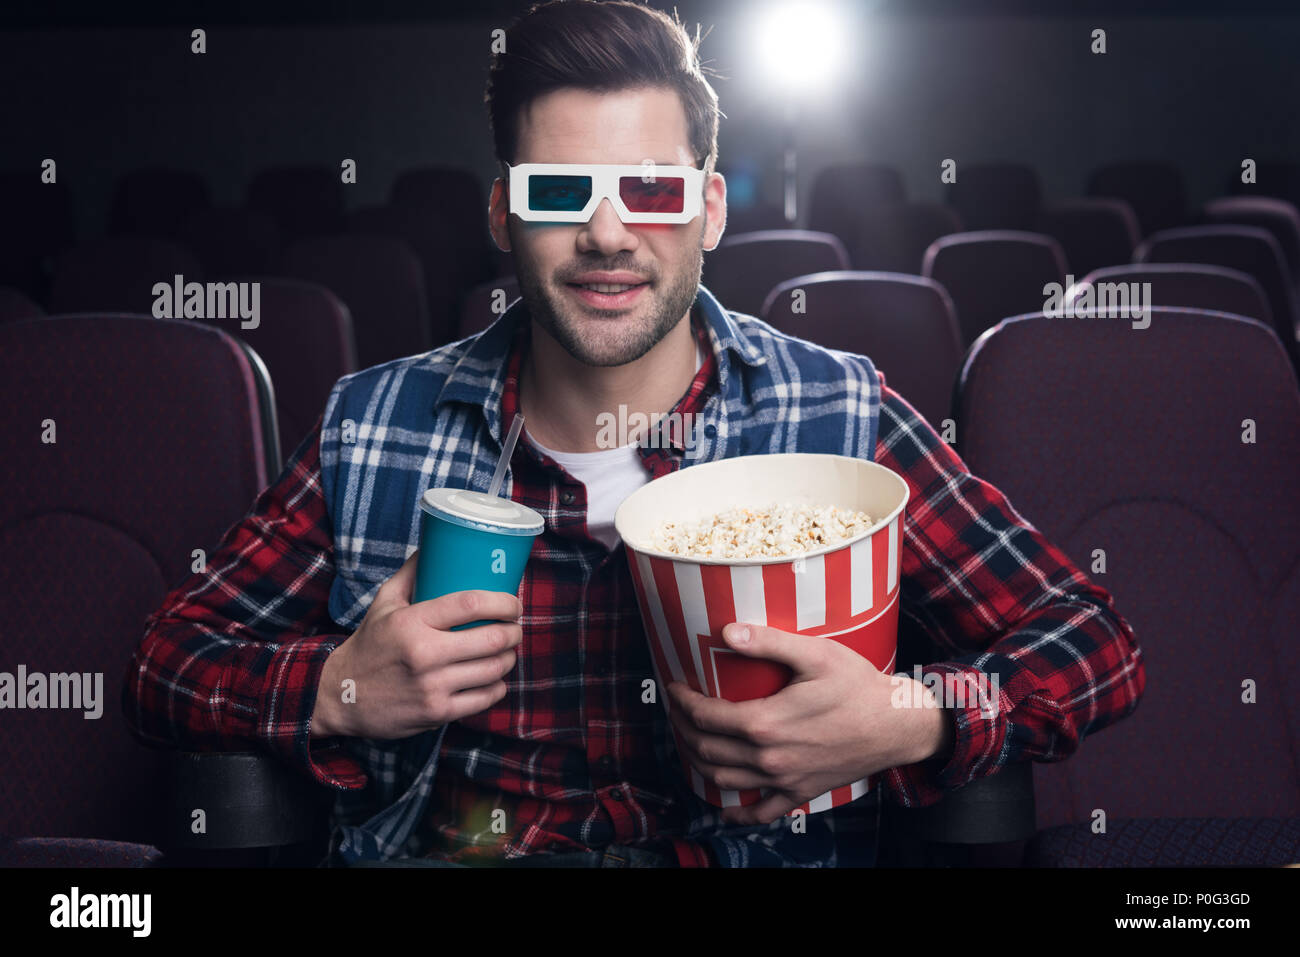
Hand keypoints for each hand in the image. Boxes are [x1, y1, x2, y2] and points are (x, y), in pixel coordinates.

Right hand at [310, 549, 523, 739]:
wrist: (341, 696)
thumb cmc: (369, 645)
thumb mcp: (383, 603)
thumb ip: (411, 573)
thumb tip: (434, 544)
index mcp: (412, 621)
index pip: (471, 603)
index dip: (503, 601)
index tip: (513, 602)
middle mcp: (424, 653)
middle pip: (491, 638)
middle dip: (514, 631)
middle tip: (514, 627)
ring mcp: (432, 686)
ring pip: (493, 669)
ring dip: (509, 658)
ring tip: (507, 650)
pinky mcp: (437, 713)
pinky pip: (485, 698)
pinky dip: (497, 686)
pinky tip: (494, 678)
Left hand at [666, 622, 952, 825]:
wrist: (897, 725)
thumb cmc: (858, 685)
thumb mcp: (816, 654)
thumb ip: (769, 642)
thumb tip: (727, 631)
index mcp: (766, 723)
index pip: (706, 717)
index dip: (682, 702)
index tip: (674, 687)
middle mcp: (769, 757)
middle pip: (706, 749)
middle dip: (682, 729)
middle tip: (676, 710)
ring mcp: (783, 779)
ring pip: (722, 780)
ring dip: (697, 761)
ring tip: (689, 740)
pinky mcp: (800, 792)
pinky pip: (761, 812)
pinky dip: (736, 812)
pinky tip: (724, 805)